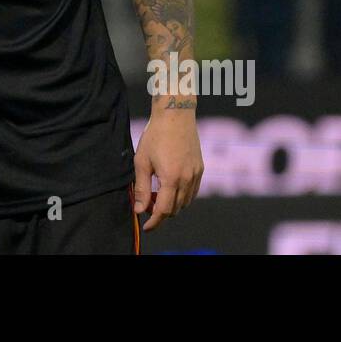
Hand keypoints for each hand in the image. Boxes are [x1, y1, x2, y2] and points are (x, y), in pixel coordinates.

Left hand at [132, 109, 202, 231]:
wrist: (176, 115)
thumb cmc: (155, 135)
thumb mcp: (142, 161)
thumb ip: (141, 187)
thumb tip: (139, 209)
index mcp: (171, 178)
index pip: (164, 210)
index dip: (154, 221)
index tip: (146, 227)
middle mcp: (187, 179)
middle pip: (175, 209)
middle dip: (161, 213)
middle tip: (147, 204)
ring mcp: (196, 174)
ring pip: (185, 202)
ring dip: (172, 205)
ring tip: (156, 194)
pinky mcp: (200, 169)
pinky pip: (192, 192)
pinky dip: (182, 197)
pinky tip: (170, 188)